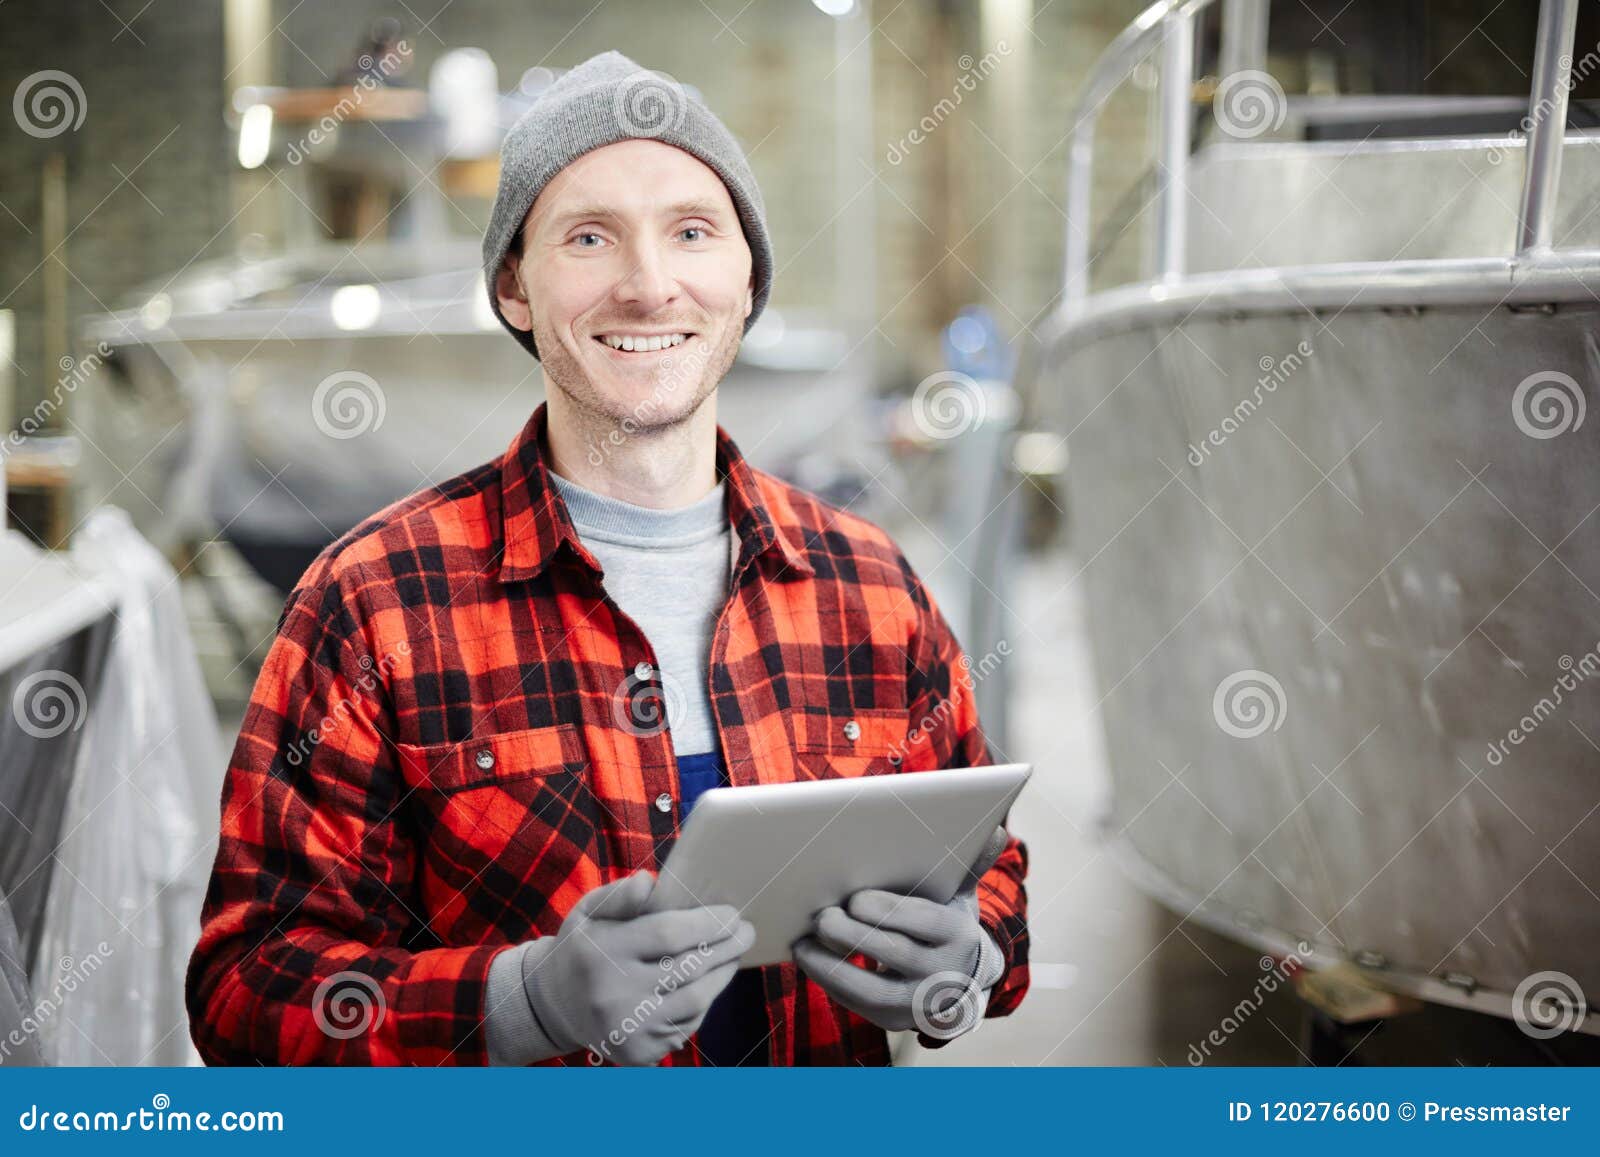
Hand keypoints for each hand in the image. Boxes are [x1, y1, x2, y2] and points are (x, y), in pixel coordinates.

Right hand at [521, 868, 755, 1064]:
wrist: (555, 1006)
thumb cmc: (583, 948)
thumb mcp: (588, 912)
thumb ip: (619, 896)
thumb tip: (651, 882)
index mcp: (600, 954)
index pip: (667, 935)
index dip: (707, 924)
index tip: (732, 913)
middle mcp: (613, 996)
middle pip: (689, 970)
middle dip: (726, 948)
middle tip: (746, 931)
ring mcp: (627, 1030)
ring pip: (695, 1002)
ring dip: (722, 976)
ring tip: (733, 955)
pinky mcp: (639, 1054)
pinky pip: (686, 1025)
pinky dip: (702, 1003)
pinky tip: (707, 984)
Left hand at [792, 825, 1007, 1040]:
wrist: (959, 982)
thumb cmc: (946, 926)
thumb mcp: (959, 896)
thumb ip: (967, 865)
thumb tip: (997, 831)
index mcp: (958, 935)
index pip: (924, 921)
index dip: (888, 910)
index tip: (855, 899)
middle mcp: (943, 973)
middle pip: (894, 953)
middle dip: (853, 935)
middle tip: (822, 916)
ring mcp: (919, 1002)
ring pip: (871, 990)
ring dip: (831, 966)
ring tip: (804, 943)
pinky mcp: (894, 1020)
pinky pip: (857, 1006)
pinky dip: (829, 984)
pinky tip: (809, 960)